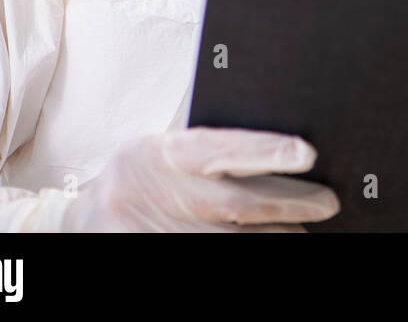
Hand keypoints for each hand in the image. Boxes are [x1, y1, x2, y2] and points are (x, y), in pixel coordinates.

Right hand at [57, 128, 338, 231]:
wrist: (82, 221)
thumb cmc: (142, 178)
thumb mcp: (164, 154)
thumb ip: (209, 155)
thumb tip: (282, 153)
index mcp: (157, 152)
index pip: (218, 148)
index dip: (263, 150)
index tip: (306, 152)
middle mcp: (147, 191)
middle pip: (231, 205)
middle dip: (285, 205)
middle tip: (325, 202)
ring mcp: (141, 232)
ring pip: (224, 242)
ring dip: (270, 238)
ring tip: (300, 232)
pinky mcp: (138, 256)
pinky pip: (203, 259)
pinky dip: (242, 254)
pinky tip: (269, 244)